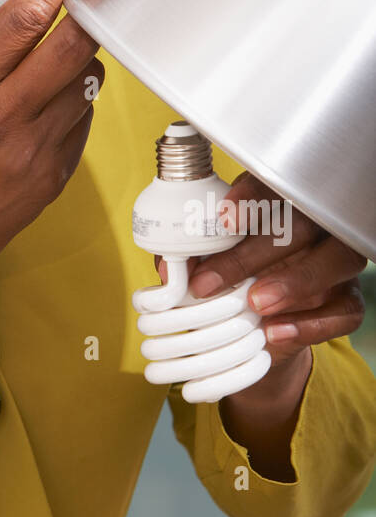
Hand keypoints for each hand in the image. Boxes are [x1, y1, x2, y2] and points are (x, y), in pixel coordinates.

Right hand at [0, 0, 103, 276]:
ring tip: (56, 55)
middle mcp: (2, 118)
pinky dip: (76, 98)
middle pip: (71, 47)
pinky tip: (49, 100)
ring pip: (87, 80)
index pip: (22, 19)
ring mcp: (36, 149)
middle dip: (88, 10)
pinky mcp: (59, 172)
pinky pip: (85, 116)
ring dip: (82, 56)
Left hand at [180, 170, 366, 369]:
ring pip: (337, 258)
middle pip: (302, 225)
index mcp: (278, 207)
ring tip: (255, 303)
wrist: (260, 331)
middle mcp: (314, 228)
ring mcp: (336, 263)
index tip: (224, 218)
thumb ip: (191, 261)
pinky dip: (312, 323)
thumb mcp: (208, 268)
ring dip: (296, 281)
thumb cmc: (233, 283)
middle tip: (214, 281)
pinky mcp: (347, 300)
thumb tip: (168, 268)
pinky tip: (277, 330)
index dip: (252, 196)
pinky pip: (345, 308)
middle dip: (256, 252)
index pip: (272, 185)